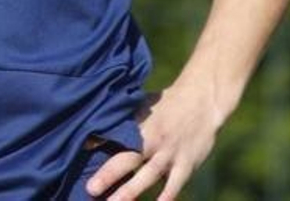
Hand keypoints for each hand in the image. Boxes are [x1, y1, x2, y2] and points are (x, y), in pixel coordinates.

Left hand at [86, 85, 223, 199]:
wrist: (203, 99)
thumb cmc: (166, 104)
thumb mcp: (140, 108)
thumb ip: (119, 125)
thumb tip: (89, 141)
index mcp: (141, 127)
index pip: (117, 144)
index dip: (102, 156)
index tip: (87, 170)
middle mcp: (154, 141)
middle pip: (130, 160)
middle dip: (110, 176)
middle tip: (92, 190)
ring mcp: (171, 154)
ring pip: (150, 175)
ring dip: (133, 191)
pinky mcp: (187, 164)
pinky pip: (176, 184)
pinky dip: (167, 197)